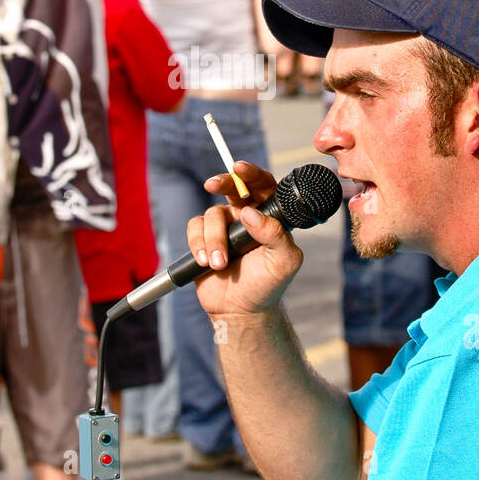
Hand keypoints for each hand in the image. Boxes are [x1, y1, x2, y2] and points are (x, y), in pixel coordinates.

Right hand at [185, 161, 303, 316]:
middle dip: (223, 182)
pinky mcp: (203, 238)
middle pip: (233, 186)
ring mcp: (224, 227)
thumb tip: (250, 213)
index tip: (240, 168)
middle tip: (213, 184)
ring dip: (214, 239)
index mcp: (270, 216)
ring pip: (212, 214)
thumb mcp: (283, 261)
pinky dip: (198, 244)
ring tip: (220, 264)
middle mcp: (246, 216)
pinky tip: (206, 262)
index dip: (252, 173)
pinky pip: (195, 228)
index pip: (264, 186)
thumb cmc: (268, 284)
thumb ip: (275, 235)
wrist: (241, 310)